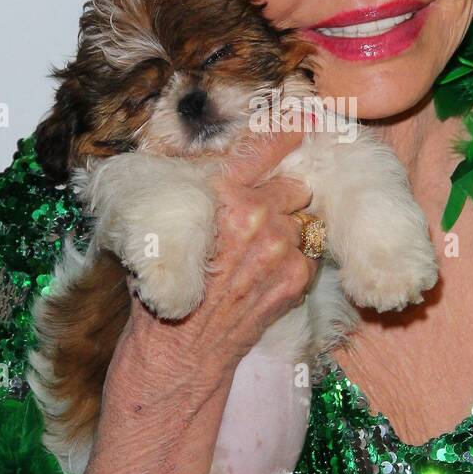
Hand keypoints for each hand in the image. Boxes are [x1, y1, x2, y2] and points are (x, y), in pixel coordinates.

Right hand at [102, 120, 318, 418]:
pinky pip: (309, 255)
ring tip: (257, 258)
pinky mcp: (296, 279)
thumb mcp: (171, 226)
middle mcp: (256, 216)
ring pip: (303, 223)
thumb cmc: (163, 287)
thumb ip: (205, 195)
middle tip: (259, 222)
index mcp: (222, 195)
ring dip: (288, 235)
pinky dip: (294, 262)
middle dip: (281, 201)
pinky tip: (265, 278)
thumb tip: (231, 171)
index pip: (263, 149)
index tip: (301, 121)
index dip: (285, 134)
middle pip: (293, 189)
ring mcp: (281, 249)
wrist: (178, 352)